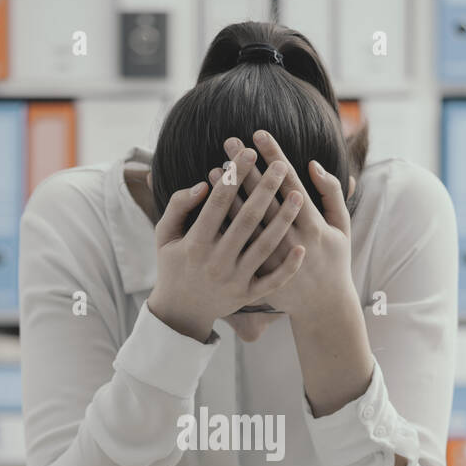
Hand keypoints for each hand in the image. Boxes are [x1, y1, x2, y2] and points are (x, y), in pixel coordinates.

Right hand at [147, 146, 305, 341]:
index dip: (235, 176)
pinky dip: (288, 267)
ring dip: (283, 220)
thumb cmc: (173, 265)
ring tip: (298, 195)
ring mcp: (234, 280)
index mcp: (195, 243)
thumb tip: (203, 184)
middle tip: (281, 166)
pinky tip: (302, 247)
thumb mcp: (164, 235)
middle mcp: (216, 262)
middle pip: (246, 220)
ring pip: (264, 247)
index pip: (218, 202)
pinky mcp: (246, 296)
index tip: (249, 153)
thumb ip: (178, 206)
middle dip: (265, 190)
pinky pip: (272, 281)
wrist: (180, 312)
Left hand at [222, 131, 358, 322]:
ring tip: (218, 168)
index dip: (274, 156)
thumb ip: (332, 193)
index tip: (259, 134)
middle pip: (263, 196)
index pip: (289, 181)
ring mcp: (272, 256)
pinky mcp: (259, 271)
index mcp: (312, 224)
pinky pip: (238, 243)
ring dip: (231, 192)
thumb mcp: (342, 225)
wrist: (322, 305)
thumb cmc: (334, 259)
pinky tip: (214, 204)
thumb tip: (312, 165)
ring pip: (246, 219)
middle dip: (247, 167)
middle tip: (230, 141)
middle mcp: (290, 238)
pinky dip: (226, 222)